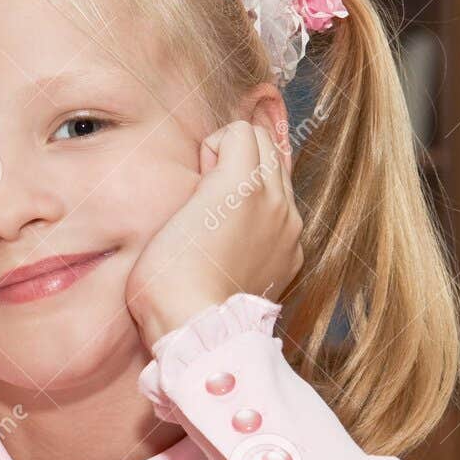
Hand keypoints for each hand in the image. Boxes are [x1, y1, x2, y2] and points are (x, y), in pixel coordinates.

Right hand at [125, 119, 303, 349]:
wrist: (193, 328)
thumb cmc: (167, 273)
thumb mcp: (172, 210)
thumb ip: (202, 178)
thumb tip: (216, 171)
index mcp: (244, 183)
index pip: (239, 131)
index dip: (210, 148)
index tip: (195, 177)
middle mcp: (277, 199)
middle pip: (266, 145)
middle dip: (237, 156)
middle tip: (208, 190)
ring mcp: (289, 229)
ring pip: (280, 176)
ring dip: (254, 182)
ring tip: (224, 214)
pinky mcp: (292, 255)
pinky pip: (285, 214)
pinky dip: (266, 215)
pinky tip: (239, 241)